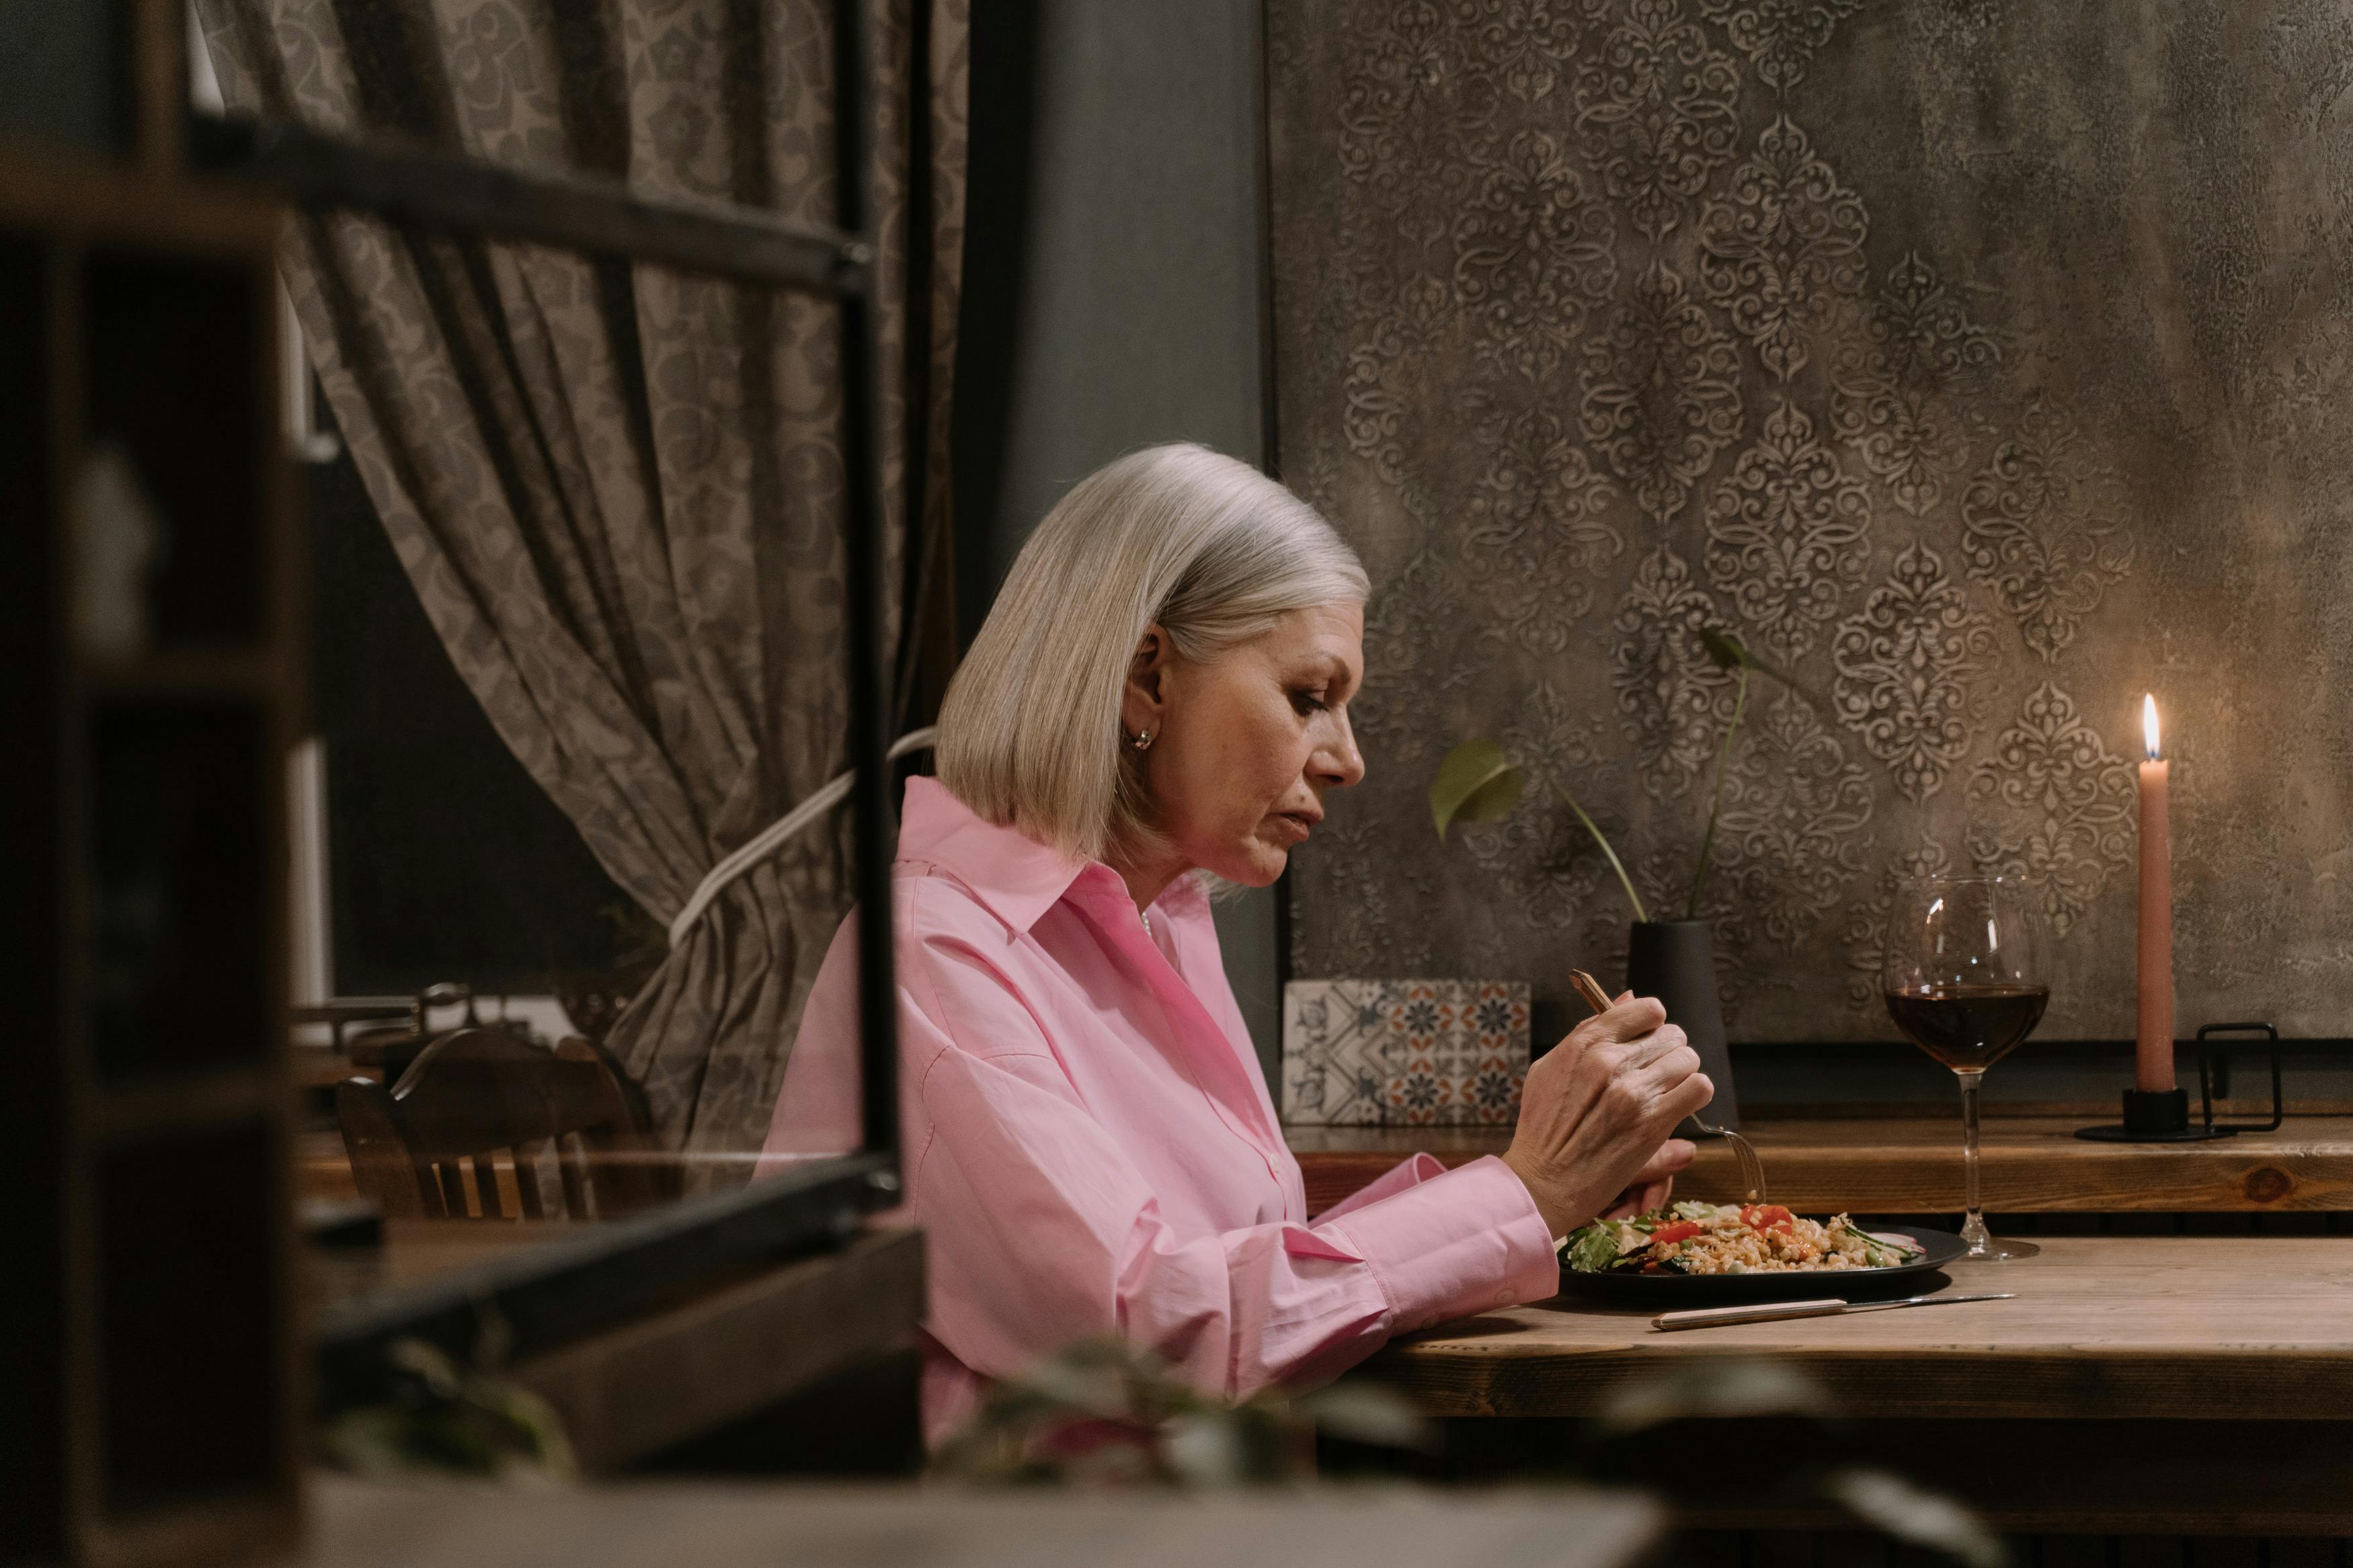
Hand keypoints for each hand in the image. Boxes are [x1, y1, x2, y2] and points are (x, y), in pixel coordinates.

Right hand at [1500, 995, 1713, 1239]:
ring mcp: (1633, 1092)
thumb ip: (1591, 1031)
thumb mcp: (1551, 1067)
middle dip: (1667, 1053)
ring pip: (1689, 1059)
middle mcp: (1610, 1061)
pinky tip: (1674, 1108)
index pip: (1647, 1010)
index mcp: (1585, 1043)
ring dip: (1681, 1076)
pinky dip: (1693, 1096)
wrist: (1542, 1181)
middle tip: (1654, 1076)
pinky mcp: (1653, 1122)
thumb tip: (1628, 997)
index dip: (1653, 1026)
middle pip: (1673, 1035)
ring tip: (1663, 1093)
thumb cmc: (1544, 1127)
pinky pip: (1699, 1088)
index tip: (1647, 1043)